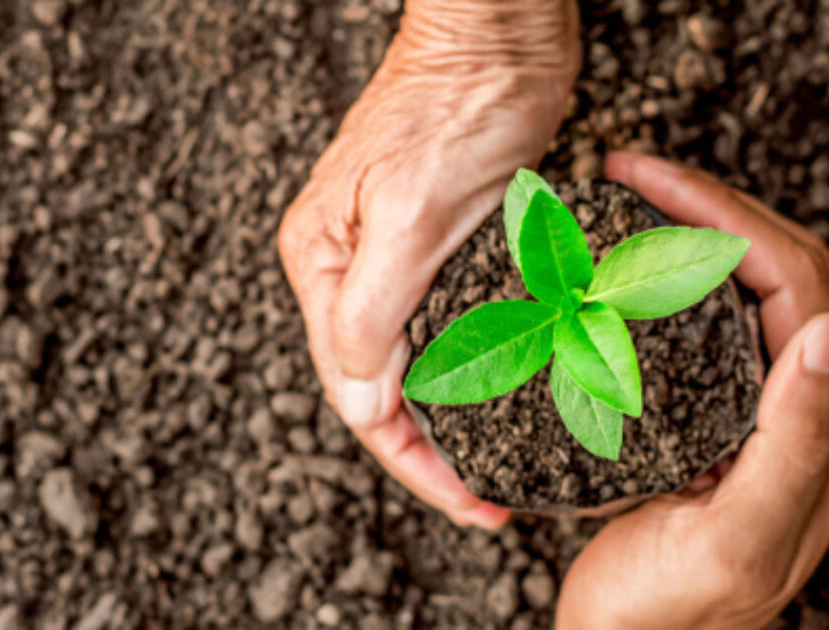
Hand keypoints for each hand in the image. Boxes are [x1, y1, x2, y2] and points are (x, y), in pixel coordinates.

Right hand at [278, 0, 580, 527]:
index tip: (472, 505)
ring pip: (412, 364)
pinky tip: (504, 394)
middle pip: (380, 388)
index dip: (414, 462)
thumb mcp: (411, 214)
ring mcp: (388, 257)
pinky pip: (444, 327)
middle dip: (431, 453)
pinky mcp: (434, 244)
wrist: (498, 33)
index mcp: (324, 266)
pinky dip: (471, 369)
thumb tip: (358, 399)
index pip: (358, 395)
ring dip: (452, 418)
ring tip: (500, 465)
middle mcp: (347, 269)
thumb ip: (373, 311)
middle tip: (490, 500)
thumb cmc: (456, 105)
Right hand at [556, 152, 828, 627]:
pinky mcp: (734, 411)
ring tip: (629, 198)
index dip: (723, 218)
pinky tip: (631, 260)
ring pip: (751, 283)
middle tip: (629, 172)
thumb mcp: (737, 541)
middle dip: (708, 206)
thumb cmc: (670, 612)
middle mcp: (820, 411)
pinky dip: (677, 271)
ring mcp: (776, 407)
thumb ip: (794, 445)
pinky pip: (720, 315)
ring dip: (697, 228)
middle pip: (780, 268)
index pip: (795, 283)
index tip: (644, 182)